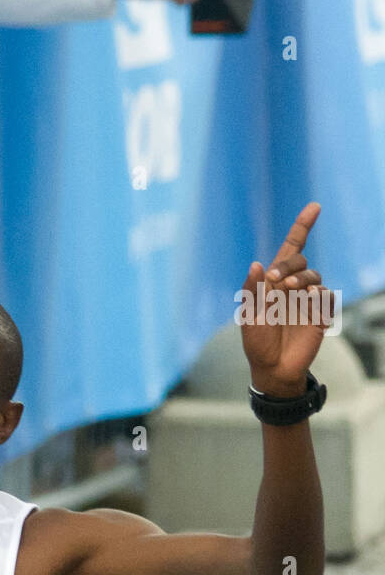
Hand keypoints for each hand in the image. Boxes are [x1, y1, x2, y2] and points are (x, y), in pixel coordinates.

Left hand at [241, 203, 332, 396]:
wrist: (272, 368)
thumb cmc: (257, 342)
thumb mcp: (248, 316)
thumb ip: (251, 290)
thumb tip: (257, 264)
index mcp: (275, 282)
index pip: (291, 249)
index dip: (302, 227)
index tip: (315, 206)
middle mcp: (293, 286)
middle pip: (300, 260)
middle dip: (290, 264)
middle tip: (276, 279)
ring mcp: (308, 300)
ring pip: (313, 276)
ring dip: (301, 278)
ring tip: (288, 290)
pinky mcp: (320, 314)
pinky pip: (325, 296)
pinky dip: (317, 294)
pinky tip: (307, 299)